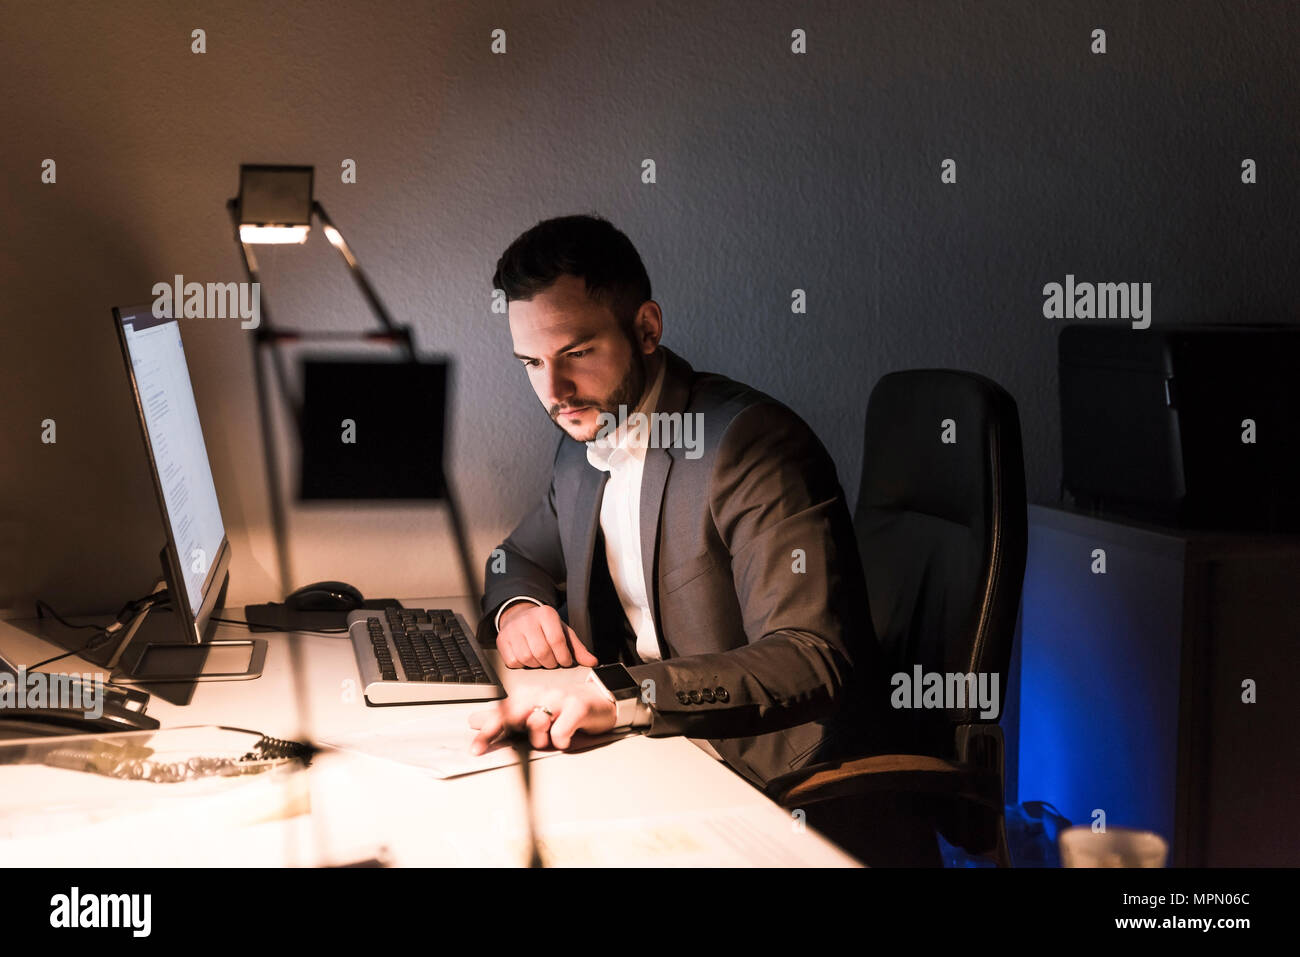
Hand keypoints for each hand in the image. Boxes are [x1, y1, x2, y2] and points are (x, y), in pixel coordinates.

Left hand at [468, 685, 616, 753]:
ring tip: (546, 740)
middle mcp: (541, 693)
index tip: (475, 746)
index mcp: (528, 695)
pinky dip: (561, 740)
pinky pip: (561, 731)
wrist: (601, 697)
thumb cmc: (565, 707)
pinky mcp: (577, 707)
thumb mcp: (534, 711)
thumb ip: (508, 717)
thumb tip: (475, 720)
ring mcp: (559, 699)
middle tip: (480, 748)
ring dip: (537, 737)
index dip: (486, 728)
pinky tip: (566, 738)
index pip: (502, 710)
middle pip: (511, 712)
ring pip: (536, 721)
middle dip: (492, 730)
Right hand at [495, 601, 598, 668]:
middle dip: (551, 662)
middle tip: (553, 662)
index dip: (564, 656)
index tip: (566, 661)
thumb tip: (592, 662)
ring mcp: (512, 629)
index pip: (557, 641)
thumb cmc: (545, 627)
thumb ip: (577, 648)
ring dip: (537, 665)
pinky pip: (513, 661)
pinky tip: (527, 658)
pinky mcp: (502, 640)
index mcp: (546, 614)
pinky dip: (523, 665)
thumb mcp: (563, 632)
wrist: (519, 616)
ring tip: (541, 659)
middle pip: (542, 651)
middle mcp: (528, 619)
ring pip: (527, 658)